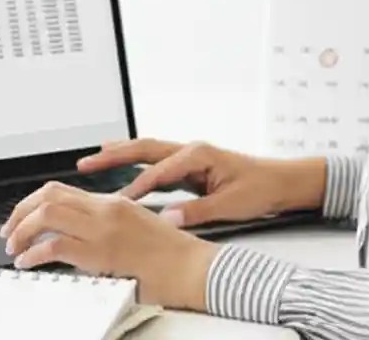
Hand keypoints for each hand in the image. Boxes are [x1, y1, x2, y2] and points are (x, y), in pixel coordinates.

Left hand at [0, 181, 219, 308]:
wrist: (192, 268)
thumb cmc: (171, 254)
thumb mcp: (135, 226)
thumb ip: (106, 224)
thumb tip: (76, 232)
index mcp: (112, 202)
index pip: (61, 190)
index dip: (33, 202)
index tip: (21, 217)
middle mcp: (105, 209)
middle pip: (47, 196)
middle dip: (19, 213)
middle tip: (9, 232)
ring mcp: (102, 230)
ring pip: (46, 215)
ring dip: (21, 231)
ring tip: (14, 248)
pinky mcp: (101, 254)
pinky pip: (55, 246)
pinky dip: (34, 254)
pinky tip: (28, 262)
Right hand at [78, 138, 326, 227]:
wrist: (282, 181)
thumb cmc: (261, 188)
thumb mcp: (231, 204)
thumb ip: (197, 212)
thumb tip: (168, 219)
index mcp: (198, 155)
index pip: (158, 172)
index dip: (136, 188)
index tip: (117, 201)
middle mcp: (190, 150)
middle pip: (143, 149)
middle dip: (113, 156)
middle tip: (85, 163)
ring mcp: (188, 155)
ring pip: (146, 151)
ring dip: (119, 154)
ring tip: (92, 160)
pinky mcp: (188, 164)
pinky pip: (154, 160)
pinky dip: (134, 161)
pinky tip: (120, 165)